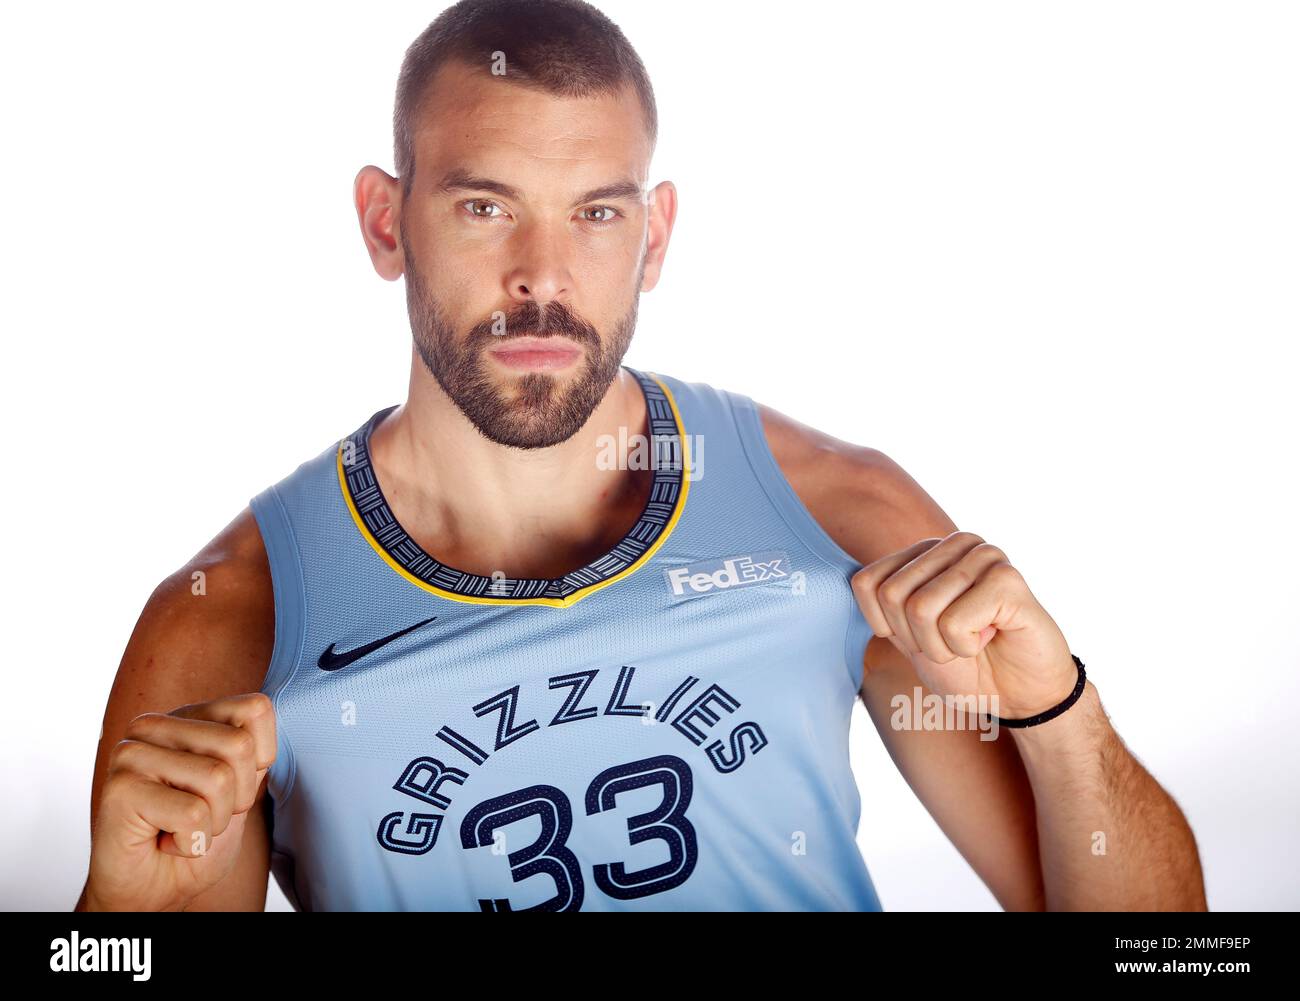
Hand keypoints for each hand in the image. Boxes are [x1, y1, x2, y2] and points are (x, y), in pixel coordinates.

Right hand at [83, 692, 276, 910]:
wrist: (153, 892)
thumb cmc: (196, 837)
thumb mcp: (241, 789)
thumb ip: (253, 752)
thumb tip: (264, 710)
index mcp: (187, 718)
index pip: (255, 709)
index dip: (259, 760)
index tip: (230, 789)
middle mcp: (155, 726)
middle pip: (240, 745)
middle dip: (236, 797)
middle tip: (202, 816)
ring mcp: (132, 753)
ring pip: (218, 779)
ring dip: (212, 823)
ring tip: (182, 829)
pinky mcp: (121, 788)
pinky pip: (192, 814)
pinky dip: (192, 842)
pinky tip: (165, 842)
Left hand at [852, 532, 1077, 718]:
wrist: (1021, 696)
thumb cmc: (966, 667)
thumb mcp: (908, 638)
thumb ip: (883, 606)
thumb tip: (852, 578)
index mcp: (925, 551)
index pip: (867, 583)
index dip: (888, 627)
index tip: (922, 639)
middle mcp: (954, 544)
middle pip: (892, 595)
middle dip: (917, 639)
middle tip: (953, 643)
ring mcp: (983, 555)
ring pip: (920, 608)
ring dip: (943, 646)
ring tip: (974, 641)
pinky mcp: (1007, 578)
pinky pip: (954, 622)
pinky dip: (966, 646)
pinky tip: (993, 637)